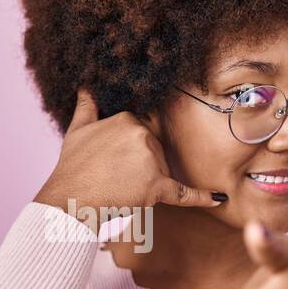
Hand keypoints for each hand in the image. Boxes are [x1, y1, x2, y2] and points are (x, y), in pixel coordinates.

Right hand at [33, 88, 222, 229]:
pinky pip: (183, 193)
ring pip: (161, 169)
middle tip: (113, 177)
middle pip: (154, 150)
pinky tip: (218, 199)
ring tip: (119, 189)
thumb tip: (85, 87)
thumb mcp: (76, 131)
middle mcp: (141, 135)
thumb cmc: (72, 169)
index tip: (116, 160)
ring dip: (147, 181)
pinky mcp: (156, 187)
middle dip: (140, 164)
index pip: (140, 132)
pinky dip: (201, 197)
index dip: (129, 149)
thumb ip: (86, 107)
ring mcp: (151, 161)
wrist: (69, 201)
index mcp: (126, 119)